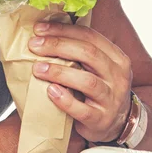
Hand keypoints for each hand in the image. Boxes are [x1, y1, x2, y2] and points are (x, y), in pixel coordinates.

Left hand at [28, 22, 132, 142]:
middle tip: (34, 45)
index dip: (62, 30)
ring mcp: (112, 99)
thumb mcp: (96, 66)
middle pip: (88, 54)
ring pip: (87, 81)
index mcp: (116, 57)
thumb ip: (77, 50)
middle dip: (58, 46)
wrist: (116, 123)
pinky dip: (65, 100)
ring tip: (38, 68)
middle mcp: (117, 76)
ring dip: (59, 72)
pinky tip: (50, 91)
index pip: (89, 36)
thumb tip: (44, 32)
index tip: (38, 29)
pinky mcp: (101, 120)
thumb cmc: (98, 88)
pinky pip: (83, 110)